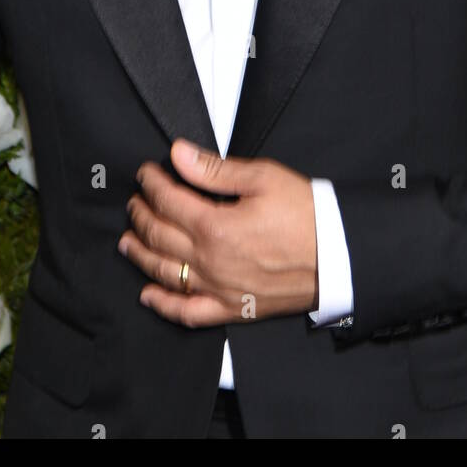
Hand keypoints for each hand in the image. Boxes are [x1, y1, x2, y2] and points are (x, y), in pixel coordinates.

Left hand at [117, 139, 318, 325]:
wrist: (338, 256)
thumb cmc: (306, 214)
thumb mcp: (262, 178)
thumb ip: (214, 169)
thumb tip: (178, 153)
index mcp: (215, 226)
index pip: (168, 201)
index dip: (152, 183)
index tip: (146, 172)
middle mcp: (210, 261)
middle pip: (159, 236)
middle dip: (141, 214)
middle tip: (135, 201)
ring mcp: (218, 288)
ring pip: (165, 273)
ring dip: (140, 255)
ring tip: (127, 240)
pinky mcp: (231, 308)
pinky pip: (188, 312)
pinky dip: (164, 305)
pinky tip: (149, 295)